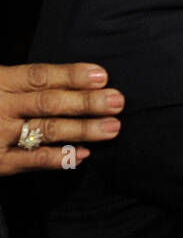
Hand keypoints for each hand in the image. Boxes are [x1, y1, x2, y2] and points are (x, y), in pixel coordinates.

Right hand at [0, 62, 122, 174]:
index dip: (72, 75)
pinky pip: (36, 159)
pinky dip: (62, 157)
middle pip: (49, 103)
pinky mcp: (0, 161)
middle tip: (117, 102)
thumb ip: (24, 84)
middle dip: (86, 102)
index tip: (102, 76)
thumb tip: (75, 81)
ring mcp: (0, 135)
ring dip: (83, 129)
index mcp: (1, 82)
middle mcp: (1, 107)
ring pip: (48, 130)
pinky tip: (84, 154)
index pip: (40, 76)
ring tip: (112, 128)